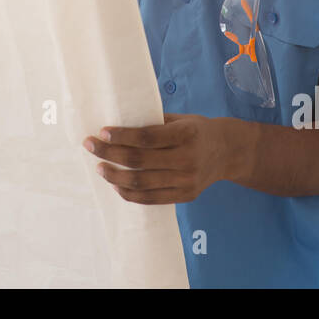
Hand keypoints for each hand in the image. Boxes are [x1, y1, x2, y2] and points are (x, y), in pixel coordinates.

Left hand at [83, 113, 231, 203]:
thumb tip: (118, 120)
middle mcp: (187, 159)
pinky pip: (151, 199)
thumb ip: (154, 123)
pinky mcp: (186, 196)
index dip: (122, 136)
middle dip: (110, 153)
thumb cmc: (196, 131)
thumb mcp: (181, 119)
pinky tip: (116, 185)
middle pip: (139, 161)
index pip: (147, 138)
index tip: (102, 132)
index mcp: (186, 134)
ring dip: (115, 176)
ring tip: (100, 167)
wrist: (228, 152)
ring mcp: (187, 180)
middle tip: (90, 146)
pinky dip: (130, 193)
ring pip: (142, 183)